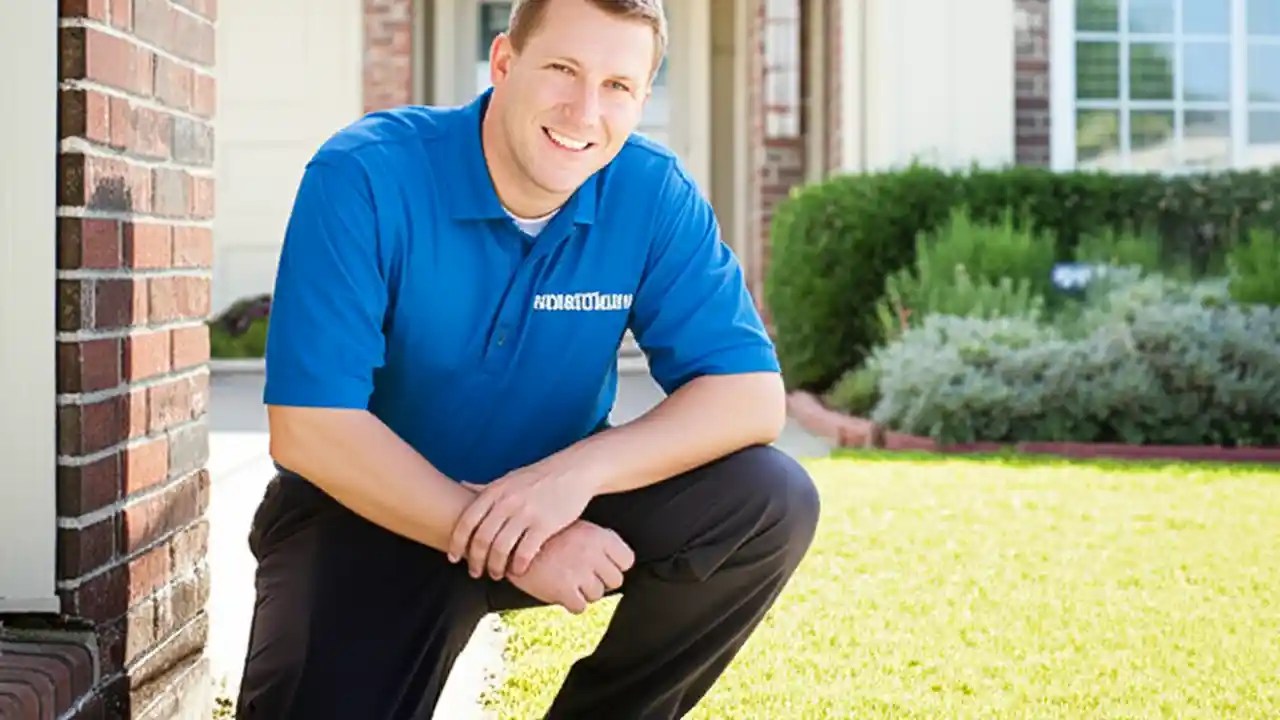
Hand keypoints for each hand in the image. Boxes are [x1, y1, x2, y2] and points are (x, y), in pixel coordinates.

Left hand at [448, 459, 597, 579]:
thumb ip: (485, 487)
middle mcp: (507, 502)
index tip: (454, 558)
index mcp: (495, 491)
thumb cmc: (538, 477)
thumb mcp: (508, 478)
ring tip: (496, 574)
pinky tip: (518, 571)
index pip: (466, 522)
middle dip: (475, 561)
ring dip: (495, 567)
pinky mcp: (545, 524)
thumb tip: (461, 485)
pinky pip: (525, 552)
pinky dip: (518, 566)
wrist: (574, 471)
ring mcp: (526, 513)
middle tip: (475, 572)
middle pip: (481, 539)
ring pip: (500, 549)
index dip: (456, 543)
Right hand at [505, 520, 634, 613]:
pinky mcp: (563, 589)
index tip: (602, 567)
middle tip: (582, 576)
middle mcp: (592, 553)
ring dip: (583, 592)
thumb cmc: (547, 535)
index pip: (627, 561)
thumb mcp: (578, 527)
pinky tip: (560, 591)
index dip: (615, 566)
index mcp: (598, 536)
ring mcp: (579, 571)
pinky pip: (580, 607)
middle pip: (615, 581)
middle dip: (600, 581)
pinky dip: (571, 603)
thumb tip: (620, 560)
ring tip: (567, 580)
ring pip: (597, 595)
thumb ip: (600, 541)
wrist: (512, 540)